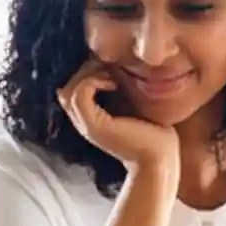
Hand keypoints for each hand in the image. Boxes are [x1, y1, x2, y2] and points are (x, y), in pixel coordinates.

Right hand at [57, 59, 180, 176]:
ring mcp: (86, 125)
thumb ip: (123, 92)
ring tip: (111, 78)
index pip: (70, 90)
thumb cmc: (154, 132)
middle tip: (109, 71)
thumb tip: (118, 67)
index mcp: (91, 118)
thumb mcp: (135, 105)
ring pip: (67, 90)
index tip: (110, 71)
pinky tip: (113, 84)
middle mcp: (84, 123)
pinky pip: (79, 94)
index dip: (85, 74)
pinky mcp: (94, 126)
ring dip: (88, 75)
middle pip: (65, 88)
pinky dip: (93, 82)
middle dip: (85, 72)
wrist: (160, 158)